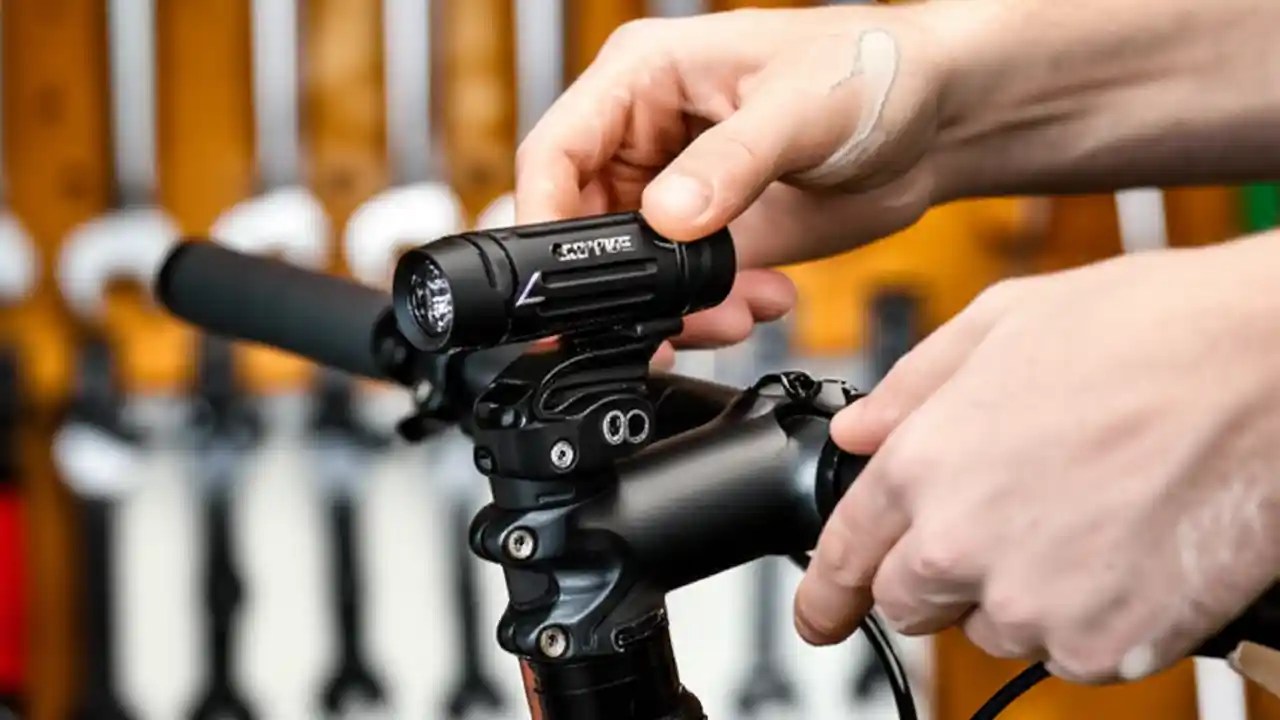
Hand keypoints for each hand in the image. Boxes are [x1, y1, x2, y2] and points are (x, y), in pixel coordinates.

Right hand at [515, 5, 958, 356]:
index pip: (554, 150)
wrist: (939, 120)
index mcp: (643, 79)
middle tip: (661, 318)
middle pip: (581, 224)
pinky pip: (680, 290)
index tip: (564, 279)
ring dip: (669, 306)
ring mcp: (676, 192)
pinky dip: (707, 311)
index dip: (544, 216)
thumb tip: (668, 218)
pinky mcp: (710, 236)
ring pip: (629, 269)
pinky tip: (757, 301)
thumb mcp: (800, 107)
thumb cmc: (872, 71)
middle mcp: (645, 136)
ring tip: (730, 313)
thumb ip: (731, 163)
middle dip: (618, 281)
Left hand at [795, 234, 1279, 682]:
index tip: (820, 613)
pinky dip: (1086, 617)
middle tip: (1000, 523)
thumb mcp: (1005, 320)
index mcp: (927, 464)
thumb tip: (859, 430)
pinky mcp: (1111, 645)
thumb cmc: (1152, 328)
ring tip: (1083, 515)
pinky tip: (1122, 549)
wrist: (1275, 365)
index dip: (826, 592)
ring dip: (1018, 592)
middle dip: (934, 575)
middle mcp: (965, 545)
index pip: (846, 558)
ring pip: (993, 630)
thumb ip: (913, 387)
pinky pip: (1070, 655)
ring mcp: (1038, 604)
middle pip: (911, 605)